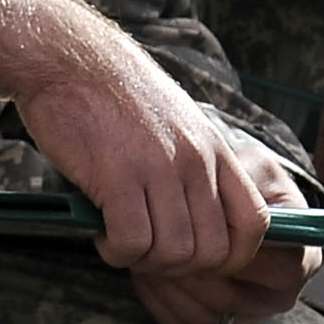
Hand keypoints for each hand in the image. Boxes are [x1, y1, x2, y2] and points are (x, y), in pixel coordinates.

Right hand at [0, 0, 310, 307]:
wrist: (67, 57)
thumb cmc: (115, 95)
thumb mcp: (177, 123)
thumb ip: (196, 168)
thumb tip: (198, 223)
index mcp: (215, 149)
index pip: (256, 224)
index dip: (231, 257)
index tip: (194, 255)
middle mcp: (196, 160)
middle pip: (213, 252)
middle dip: (179, 266)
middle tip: (147, 249)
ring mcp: (160, 168)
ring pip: (173, 254)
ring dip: (143, 261)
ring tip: (120, 238)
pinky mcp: (118, 175)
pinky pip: (133, 243)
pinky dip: (116, 251)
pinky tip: (102, 231)